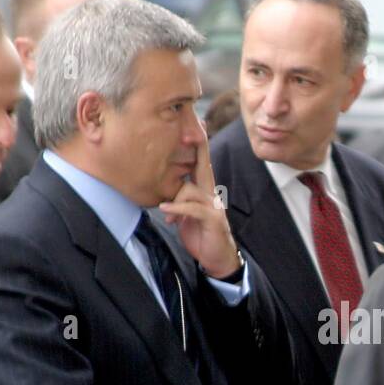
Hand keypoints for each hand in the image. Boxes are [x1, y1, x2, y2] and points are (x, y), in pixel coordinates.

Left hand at [159, 121, 240, 279]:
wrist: (218, 258)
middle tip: (196, 128)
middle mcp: (211, 194)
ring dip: (174, 202)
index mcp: (204, 191)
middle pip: (203, 166)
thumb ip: (179, 202)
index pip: (201, 164)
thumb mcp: (187, 216)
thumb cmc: (202, 235)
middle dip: (199, 147)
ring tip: (169, 217)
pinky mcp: (212, 219)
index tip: (198, 126)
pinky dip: (177, 208)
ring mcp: (213, 206)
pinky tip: (166, 211)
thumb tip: (165, 198)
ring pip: (189, 191)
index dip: (199, 146)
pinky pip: (192, 208)